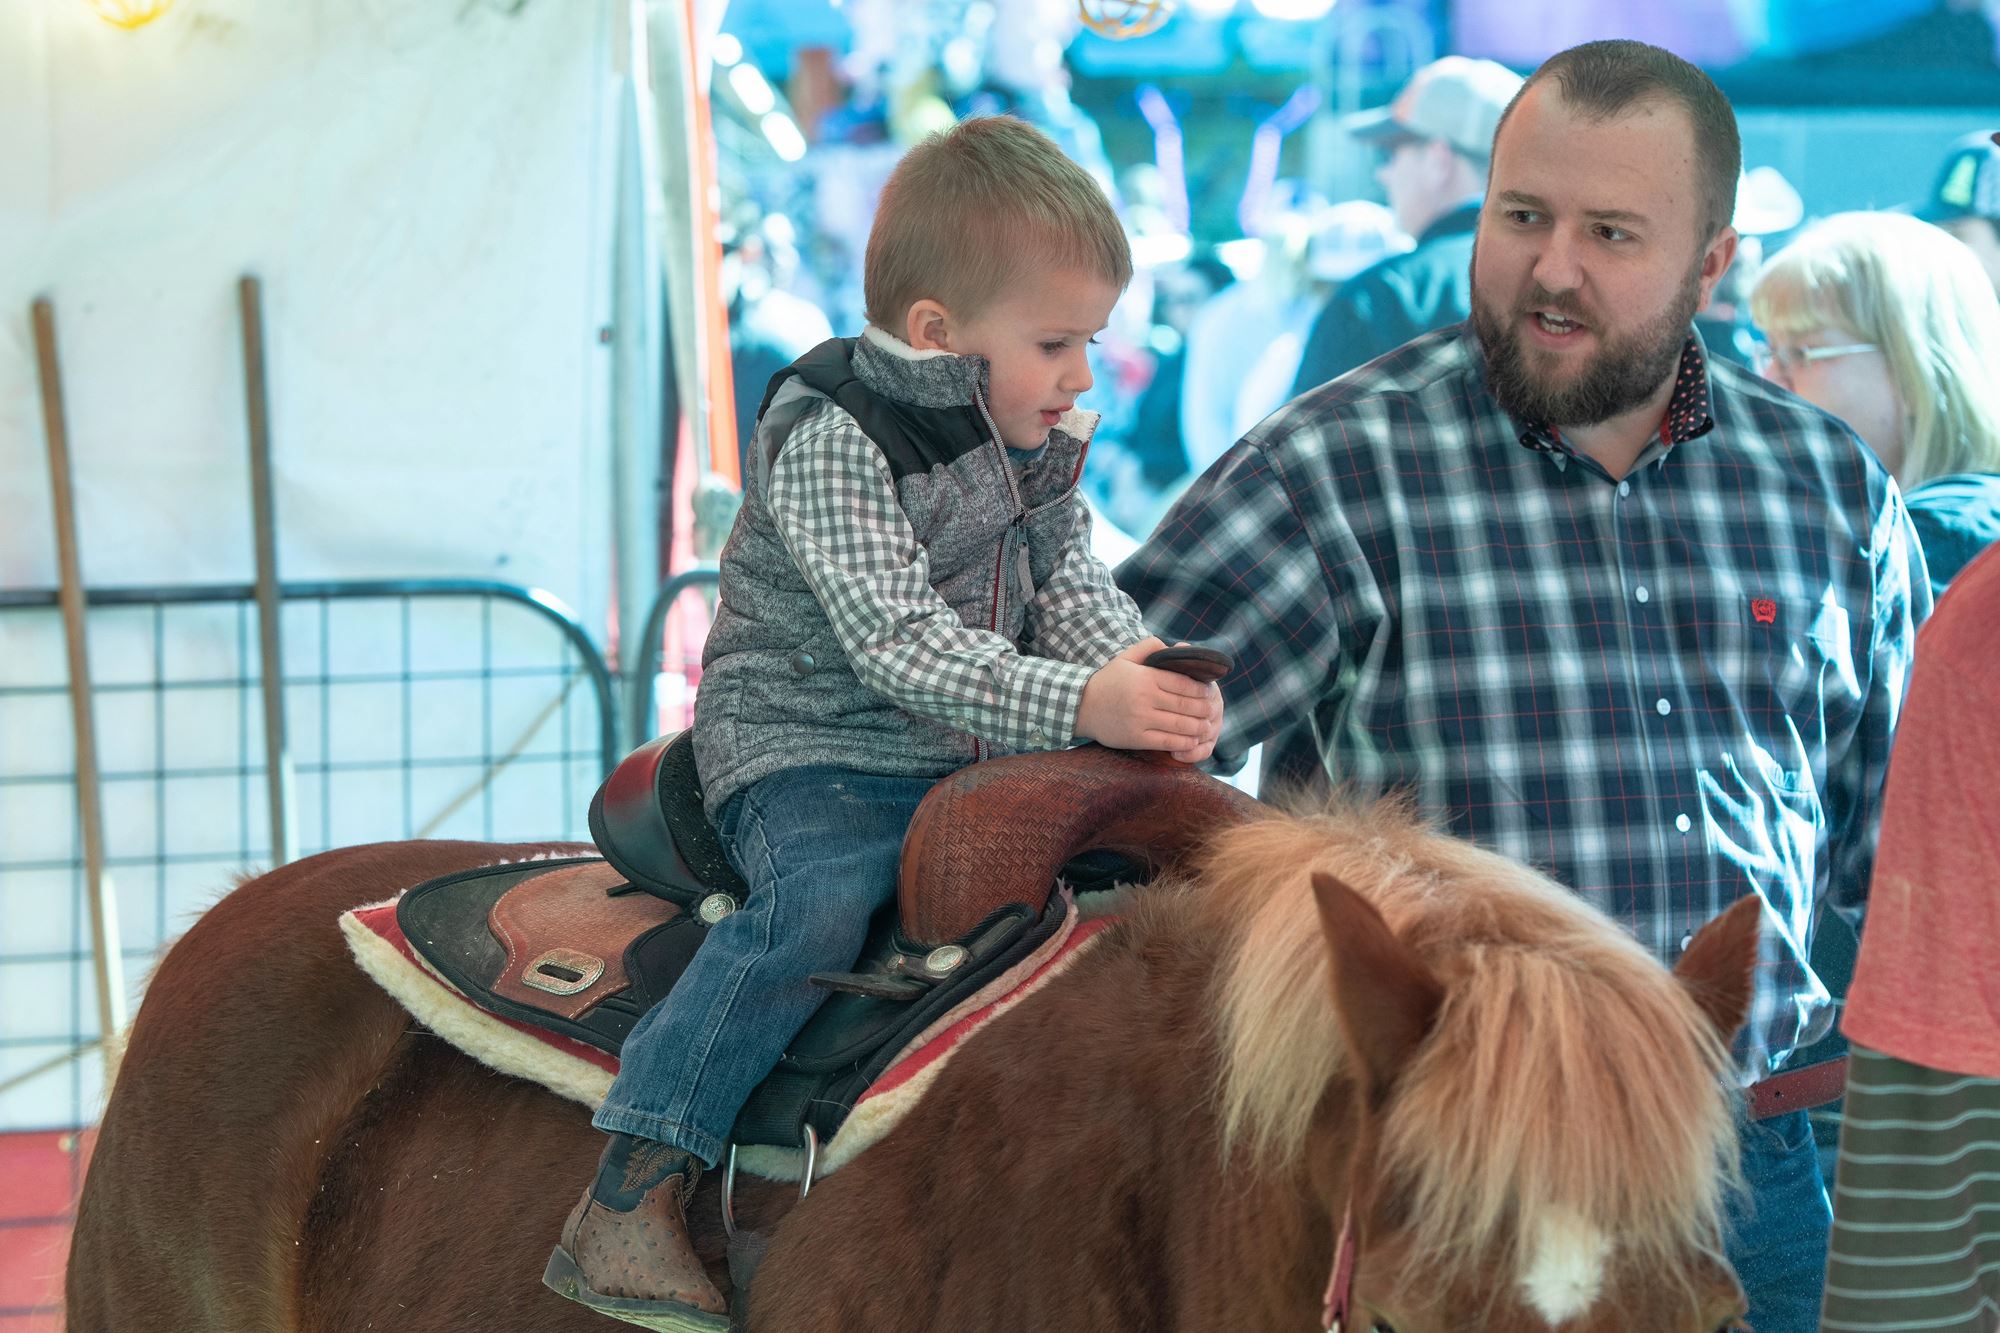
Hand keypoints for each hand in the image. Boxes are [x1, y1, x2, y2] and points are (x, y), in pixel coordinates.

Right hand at [1075, 652, 1224, 760]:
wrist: (1080, 706)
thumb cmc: (1107, 681)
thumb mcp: (1125, 658)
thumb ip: (1149, 647)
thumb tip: (1174, 645)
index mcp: (1146, 678)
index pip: (1183, 683)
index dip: (1202, 689)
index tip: (1211, 692)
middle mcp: (1145, 698)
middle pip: (1186, 705)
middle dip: (1204, 709)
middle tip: (1214, 711)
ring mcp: (1141, 719)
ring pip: (1180, 725)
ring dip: (1198, 727)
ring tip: (1207, 727)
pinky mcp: (1136, 738)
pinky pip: (1167, 742)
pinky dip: (1184, 743)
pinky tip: (1192, 741)